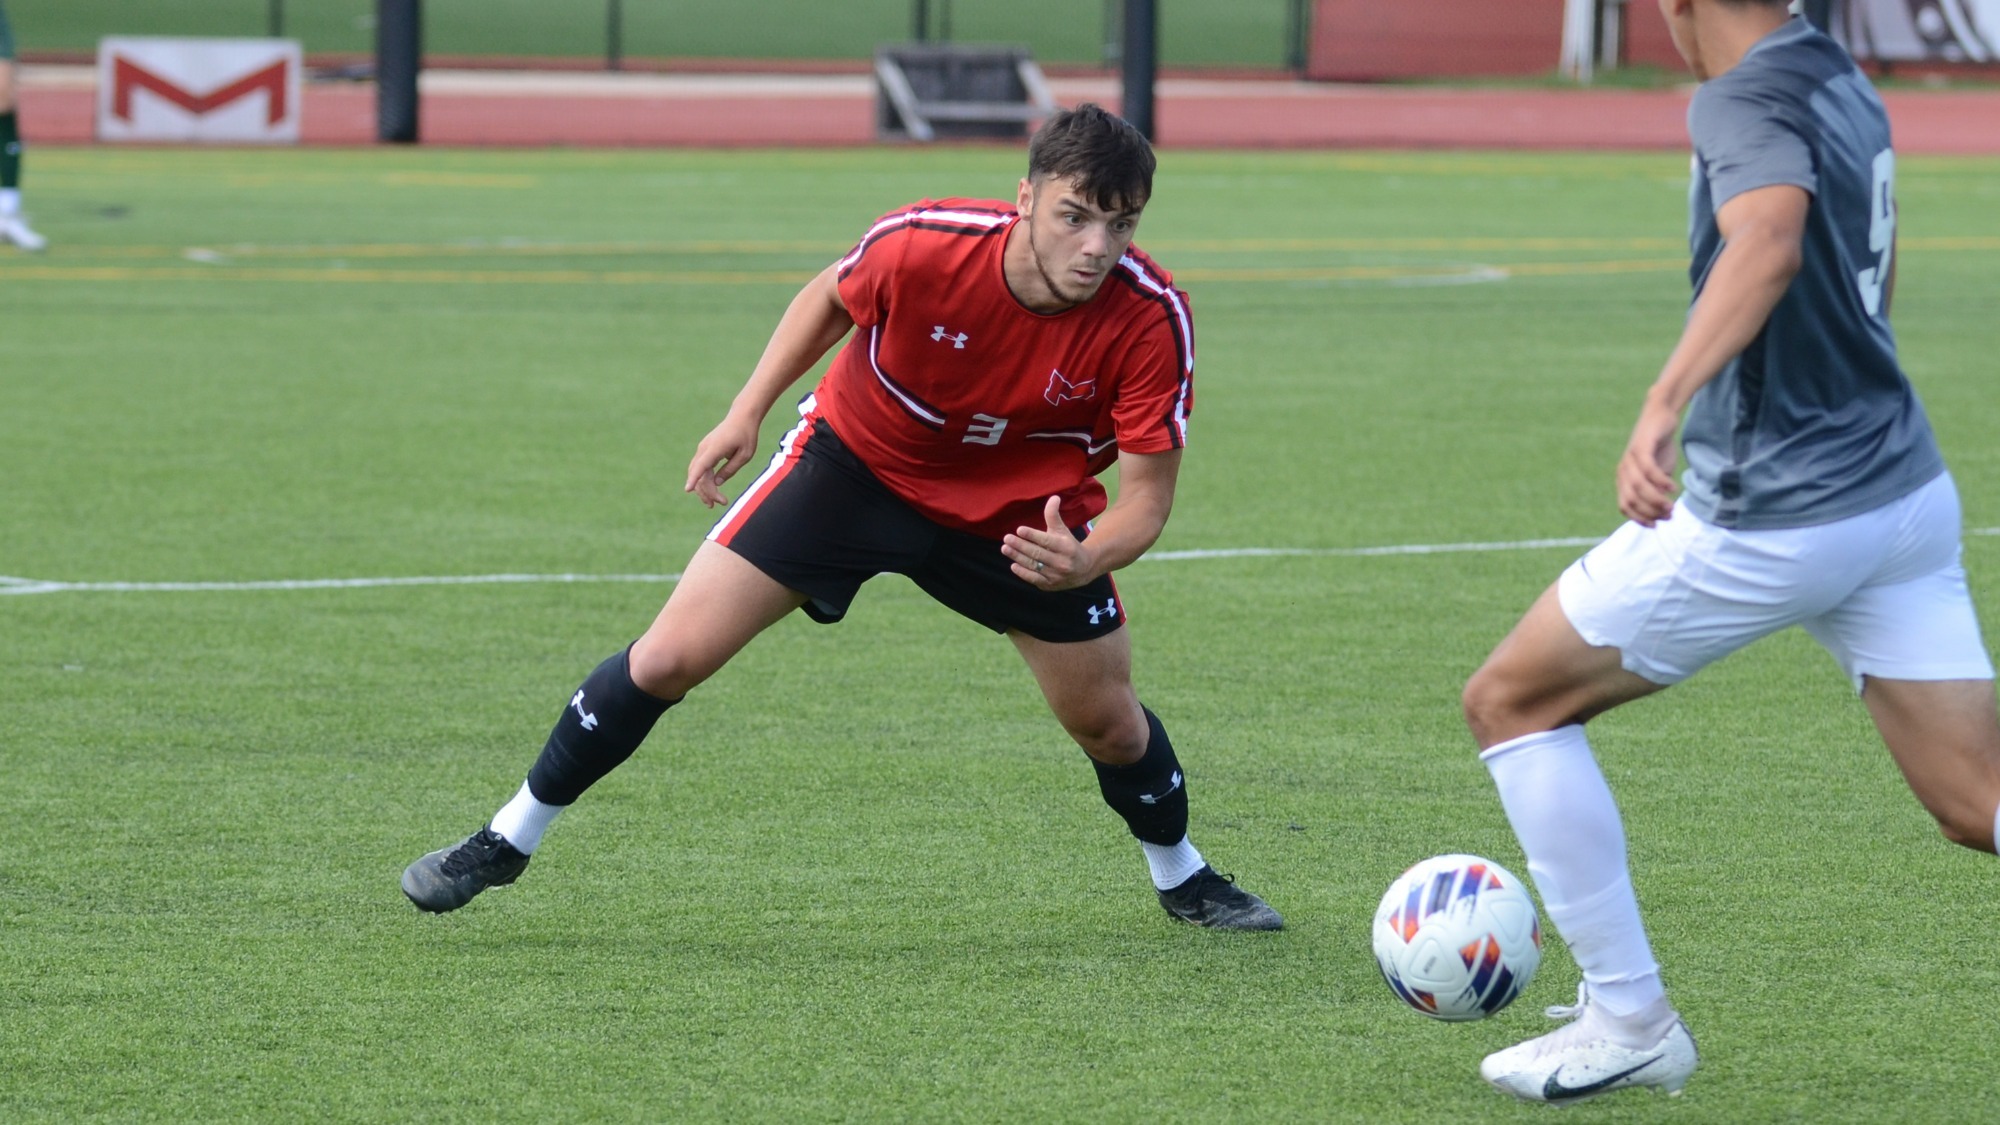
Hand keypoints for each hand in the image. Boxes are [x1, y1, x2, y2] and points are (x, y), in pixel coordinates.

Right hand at [684, 415, 760, 507]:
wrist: (741, 417)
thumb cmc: (746, 435)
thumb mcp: (745, 455)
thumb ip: (730, 469)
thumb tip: (717, 483)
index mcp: (715, 448)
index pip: (701, 466)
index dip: (694, 478)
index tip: (687, 489)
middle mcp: (704, 448)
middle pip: (698, 474)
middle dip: (706, 491)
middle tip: (719, 504)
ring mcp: (703, 449)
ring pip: (697, 472)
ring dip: (703, 488)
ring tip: (712, 503)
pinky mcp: (704, 451)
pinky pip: (700, 468)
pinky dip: (703, 480)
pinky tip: (710, 490)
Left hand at [1003, 496, 1093, 589]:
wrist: (1084, 569)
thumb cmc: (1069, 546)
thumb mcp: (1062, 530)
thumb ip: (1054, 516)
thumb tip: (1053, 497)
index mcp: (1066, 547)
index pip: (1046, 541)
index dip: (1032, 535)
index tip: (1019, 530)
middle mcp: (1061, 562)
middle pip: (1037, 553)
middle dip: (1020, 546)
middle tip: (1007, 538)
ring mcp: (1055, 575)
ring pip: (1033, 565)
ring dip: (1017, 557)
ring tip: (1005, 548)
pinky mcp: (1049, 585)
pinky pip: (1034, 578)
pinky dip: (1023, 573)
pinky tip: (1013, 565)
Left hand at [1617, 399, 1680, 526]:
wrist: (1660, 417)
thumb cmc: (1659, 448)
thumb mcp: (1658, 474)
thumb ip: (1658, 492)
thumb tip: (1664, 513)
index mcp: (1623, 479)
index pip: (1625, 506)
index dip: (1639, 518)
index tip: (1656, 525)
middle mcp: (1623, 470)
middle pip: (1631, 499)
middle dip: (1650, 512)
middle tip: (1669, 514)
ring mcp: (1630, 458)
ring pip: (1638, 486)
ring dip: (1656, 500)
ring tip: (1671, 505)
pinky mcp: (1642, 446)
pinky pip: (1648, 469)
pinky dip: (1660, 481)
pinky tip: (1673, 487)